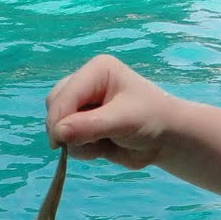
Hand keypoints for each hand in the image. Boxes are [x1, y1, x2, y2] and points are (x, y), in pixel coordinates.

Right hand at [45, 55, 179, 170]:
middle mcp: (85, 84)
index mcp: (96, 71)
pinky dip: (81, 148)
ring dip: (76, 141)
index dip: (58, 119)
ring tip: (103, 142)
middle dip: (67, 129)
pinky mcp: (83, 124)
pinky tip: (102, 146)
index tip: (61, 143)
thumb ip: (89, 126)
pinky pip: (67, 140)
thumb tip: (58, 133)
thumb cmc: (151, 120)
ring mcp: (83, 105)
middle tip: (90, 142)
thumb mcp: (123, 120)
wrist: (166, 140)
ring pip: (57, 125)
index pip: (63, 94)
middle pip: (54, 106)